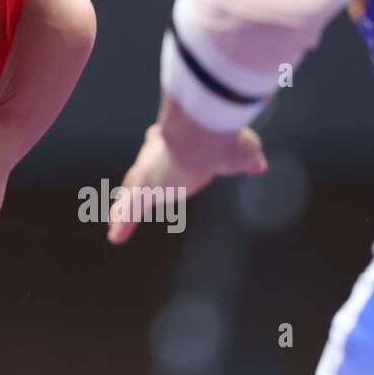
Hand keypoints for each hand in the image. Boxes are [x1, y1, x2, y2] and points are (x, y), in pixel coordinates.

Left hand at [106, 107, 265, 244]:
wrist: (204, 137)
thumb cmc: (223, 140)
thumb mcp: (242, 152)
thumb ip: (247, 159)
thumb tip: (259, 165)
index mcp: (180, 150)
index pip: (166, 154)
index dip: (161, 152)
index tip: (154, 146)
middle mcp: (160, 158)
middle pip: (145, 174)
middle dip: (138, 184)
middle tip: (127, 195)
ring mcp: (149, 173)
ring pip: (133, 193)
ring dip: (123, 209)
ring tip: (114, 223)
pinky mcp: (143, 187)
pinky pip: (130, 208)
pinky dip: (123, 223)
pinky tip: (114, 237)